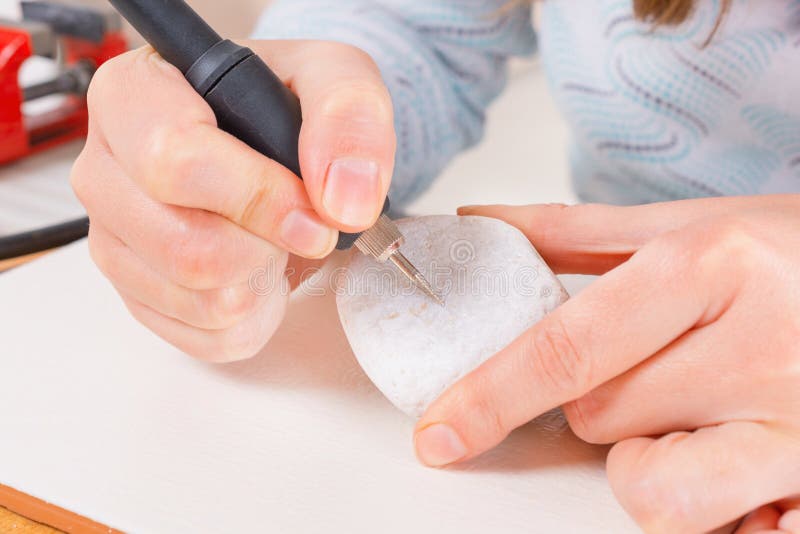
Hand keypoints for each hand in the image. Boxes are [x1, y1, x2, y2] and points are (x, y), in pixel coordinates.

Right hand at [71, 41, 394, 360]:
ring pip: (201, 300)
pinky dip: (259, 312)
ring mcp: (116, 240)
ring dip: (267, 278)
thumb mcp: (337, 81)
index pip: (174, 162)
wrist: (281, 152)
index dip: (257, 198)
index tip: (311, 213)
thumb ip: (349, 118)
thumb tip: (343, 199)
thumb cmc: (290, 108)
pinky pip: (210, 336)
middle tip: (298, 221)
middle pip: (187, 248)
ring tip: (275, 237)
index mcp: (132, 96)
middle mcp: (106, 171)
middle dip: (269, 246)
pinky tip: (261, 268)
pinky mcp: (139, 295)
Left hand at [413, 195, 799, 532]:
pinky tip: (748, 461)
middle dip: (602, 404)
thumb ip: (575, 233)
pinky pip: (733, 531)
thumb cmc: (797, 250)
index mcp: (710, 264)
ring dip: (650, 465)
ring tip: (697, 420)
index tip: (440, 433)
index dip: (491, 394)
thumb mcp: (695, 224)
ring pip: (656, 488)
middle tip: (659, 368)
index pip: (569, 346)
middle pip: (601, 417)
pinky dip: (718, 506)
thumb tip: (478, 227)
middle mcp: (763, 343)